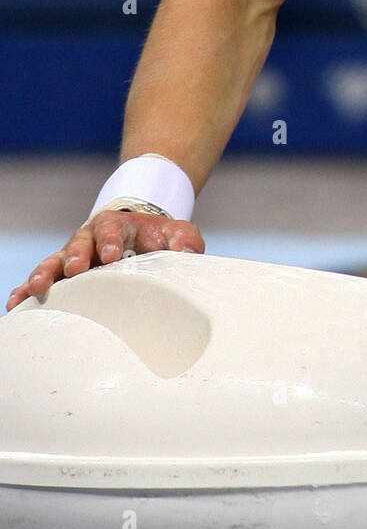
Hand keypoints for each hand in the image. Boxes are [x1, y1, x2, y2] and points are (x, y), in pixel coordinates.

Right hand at [6, 210, 205, 310]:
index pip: (111, 229)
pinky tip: (16, 302)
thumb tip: (189, 252)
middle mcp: (91, 239)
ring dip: (45, 273)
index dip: (110, 240)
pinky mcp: (66, 275)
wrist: (142, 236)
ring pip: (55, 262)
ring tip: (35, 288)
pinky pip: (44, 281)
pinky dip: (27, 289)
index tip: (111, 255)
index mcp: (118, 226)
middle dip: (76, 256)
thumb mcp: (177, 233)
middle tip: (75, 269)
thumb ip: (185, 239)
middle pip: (78, 243)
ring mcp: (75, 256)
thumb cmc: (159, 238)